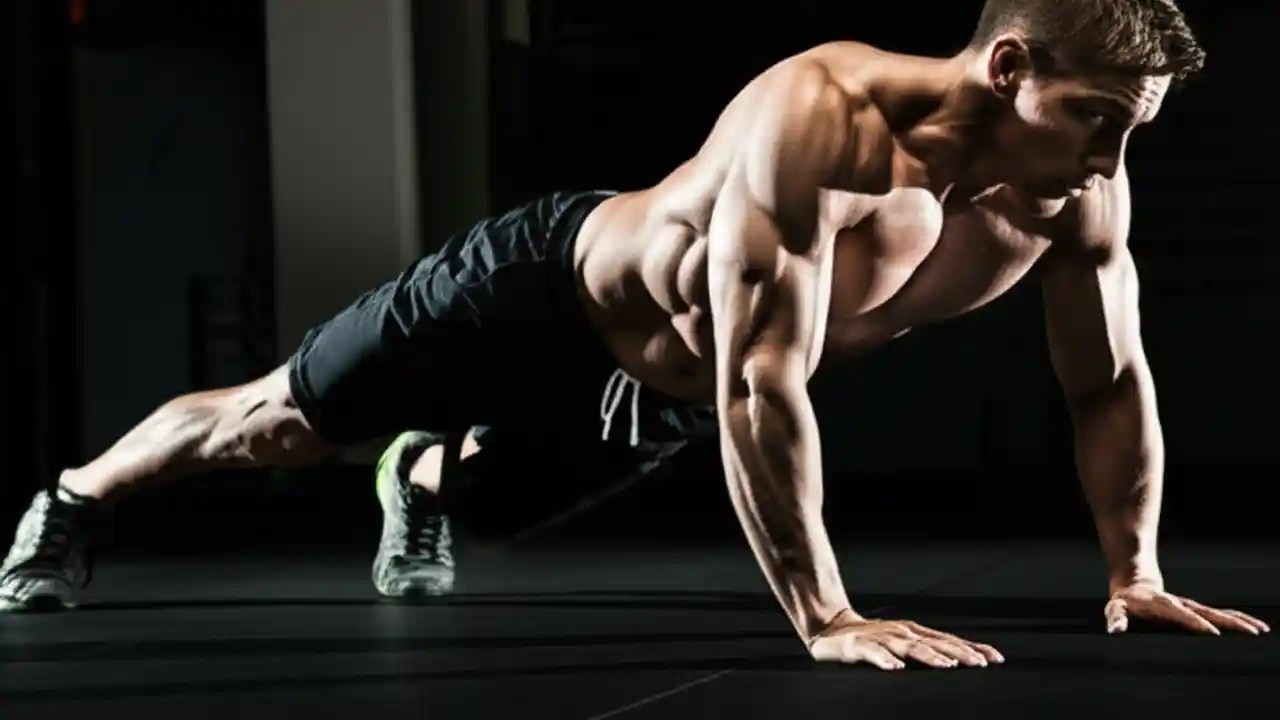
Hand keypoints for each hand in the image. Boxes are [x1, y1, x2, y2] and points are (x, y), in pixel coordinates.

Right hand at [808, 613, 1004, 669]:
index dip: (973, 648)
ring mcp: (881, 638)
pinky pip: (873, 654)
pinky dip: (885, 661)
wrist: (831, 630)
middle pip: (935, 643)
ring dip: (929, 657)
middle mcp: (902, 632)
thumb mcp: (903, 644)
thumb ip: (927, 651)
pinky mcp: (858, 647)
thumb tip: (958, 662)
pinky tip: (896, 669)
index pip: (950, 640)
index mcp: (915, 632)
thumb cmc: (872, 640)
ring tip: (946, 666)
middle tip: (980, 665)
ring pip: (909, 648)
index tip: (997, 659)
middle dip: (959, 654)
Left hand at [1105, 582, 1270, 635]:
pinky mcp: (1198, 610)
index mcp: (1162, 604)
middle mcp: (1181, 604)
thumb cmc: (1126, 600)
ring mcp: (1191, 606)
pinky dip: (1238, 620)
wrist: (1135, 582)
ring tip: (1259, 630)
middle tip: (1249, 632)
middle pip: (1207, 612)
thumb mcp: (1116, 607)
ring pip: (1219, 613)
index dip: (1194, 622)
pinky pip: (1221, 614)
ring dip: (1239, 621)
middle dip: (1227, 622)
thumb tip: (1115, 630)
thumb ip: (1116, 618)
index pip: (1180, 613)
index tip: (1211, 632)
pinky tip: (1255, 627)